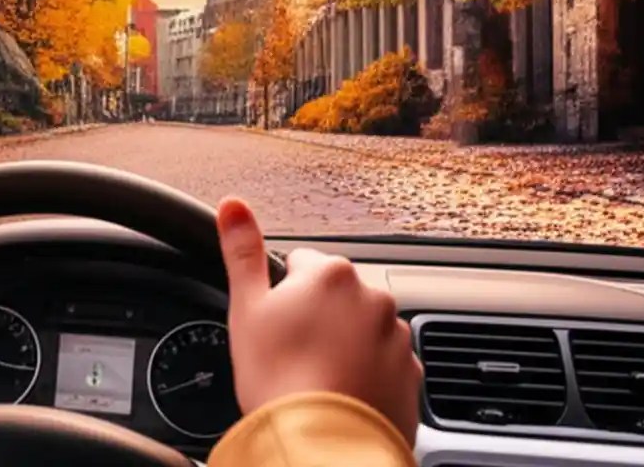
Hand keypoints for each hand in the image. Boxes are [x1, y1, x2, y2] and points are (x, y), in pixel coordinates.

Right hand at [216, 197, 421, 445]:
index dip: (280, 296)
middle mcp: (373, 296)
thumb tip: (233, 202)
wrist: (321, 441)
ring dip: (344, 346)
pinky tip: (341, 395)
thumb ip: (242, 250)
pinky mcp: (410, 374)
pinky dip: (367, 375)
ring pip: (361, 331)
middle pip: (335, 298)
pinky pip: (384, 365)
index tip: (273, 326)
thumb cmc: (278, 375)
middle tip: (290, 355)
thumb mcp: (246, 307)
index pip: (300, 266)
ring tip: (316, 380)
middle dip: (316, 319)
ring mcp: (396, 337)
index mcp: (331, 273)